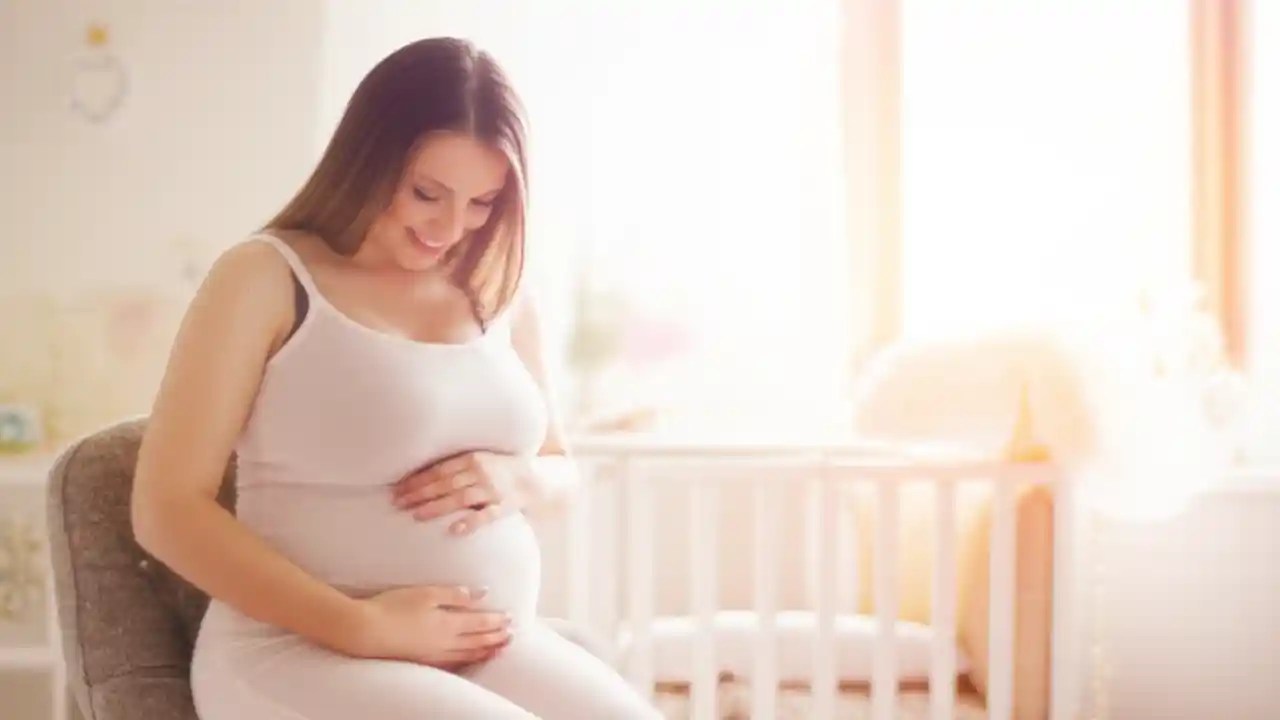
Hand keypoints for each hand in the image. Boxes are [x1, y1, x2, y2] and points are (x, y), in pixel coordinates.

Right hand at [353, 585, 511, 669]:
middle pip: (478, 641)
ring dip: (486, 651)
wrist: (365, 631)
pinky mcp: (422, 660)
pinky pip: (452, 663)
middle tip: (512, 636)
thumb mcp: (426, 593)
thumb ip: (455, 594)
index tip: (511, 618)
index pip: (480, 622)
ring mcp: (434, 654)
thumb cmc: (393, 607)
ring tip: (499, 650)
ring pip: (467, 654)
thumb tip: (481, 593)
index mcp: (448, 623)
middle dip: (497, 637)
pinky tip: (470, 660)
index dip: (497, 621)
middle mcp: (445, 642)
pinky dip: (467, 661)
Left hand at [392, 451, 528, 534]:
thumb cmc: (501, 468)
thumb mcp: (480, 459)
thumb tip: (422, 474)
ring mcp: (492, 490)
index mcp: (472, 458)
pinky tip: (454, 530)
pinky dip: (469, 523)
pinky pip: (485, 516)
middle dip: (419, 493)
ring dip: (436, 507)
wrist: (536, 478)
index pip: (438, 470)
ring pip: (460, 499)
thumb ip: (456, 465)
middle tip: (398, 503)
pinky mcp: (504, 506)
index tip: (397, 489)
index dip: (416, 480)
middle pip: (444, 484)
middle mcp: (481, 472)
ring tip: (416, 515)